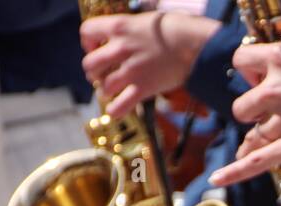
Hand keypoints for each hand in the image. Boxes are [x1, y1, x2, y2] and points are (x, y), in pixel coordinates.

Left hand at [80, 12, 219, 118]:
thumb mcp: (145, 19)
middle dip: (93, 70)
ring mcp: (131, 70)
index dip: (88, 41)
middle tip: (101, 73)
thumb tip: (125, 34)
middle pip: (89, 64)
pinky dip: (115, 110)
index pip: (86, 32)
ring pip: (103, 86)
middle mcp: (120, 48)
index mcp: (119, 27)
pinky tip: (117, 108)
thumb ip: (129, 28)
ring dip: (104, 90)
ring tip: (111, 90)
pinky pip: (120, 107)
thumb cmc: (175, 28)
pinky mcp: (143, 88)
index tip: (95, 47)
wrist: (194, 43)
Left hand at [208, 1, 280, 187]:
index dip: (248, 72)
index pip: (240, 60)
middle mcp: (274, 88)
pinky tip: (217, 178)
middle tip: (269, 115)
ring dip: (258, 139)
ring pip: (252, 135)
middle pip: (241, 105)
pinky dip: (234, 171)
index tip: (261, 79)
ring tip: (263, 143)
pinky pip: (255, 161)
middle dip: (252, 112)